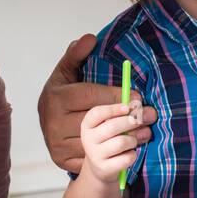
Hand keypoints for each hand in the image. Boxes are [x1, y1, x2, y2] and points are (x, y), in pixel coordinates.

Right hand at [38, 34, 156, 173]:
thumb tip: (90, 38)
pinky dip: (113, 154)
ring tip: (145, 131)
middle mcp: (53, 122)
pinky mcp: (62, 160)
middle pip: (97, 121)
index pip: (92, 96)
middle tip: (148, 115)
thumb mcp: (66, 72)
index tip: (138, 96)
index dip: (118, 96)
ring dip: (124, 138)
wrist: (48, 124)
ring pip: (97, 142)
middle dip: (126, 117)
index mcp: (56, 98)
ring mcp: (57, 144)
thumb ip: (77, 55)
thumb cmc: (62, 94)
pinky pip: (93, 159)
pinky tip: (130, 146)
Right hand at [82, 100, 144, 183]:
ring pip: (121, 142)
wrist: (102, 167)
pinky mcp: (104, 168)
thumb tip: (147, 111)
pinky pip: (126, 158)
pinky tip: (129, 154)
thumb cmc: (111, 140)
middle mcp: (88, 139)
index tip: (127, 108)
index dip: (113, 109)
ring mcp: (95, 155)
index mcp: (88, 125)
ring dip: (133, 140)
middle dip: (131, 122)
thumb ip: (130, 116)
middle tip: (139, 122)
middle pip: (112, 126)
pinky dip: (132, 155)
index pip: (97, 113)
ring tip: (132, 142)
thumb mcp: (116, 125)